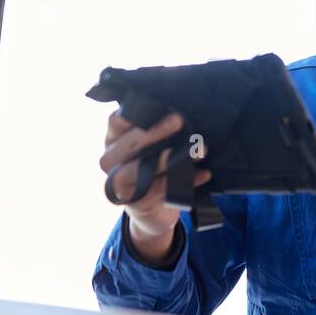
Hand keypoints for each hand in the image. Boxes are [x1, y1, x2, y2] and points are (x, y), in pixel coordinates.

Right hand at [100, 110, 210, 239]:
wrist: (151, 208)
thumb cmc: (150, 165)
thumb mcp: (148, 145)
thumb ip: (155, 129)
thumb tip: (180, 112)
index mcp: (113, 140)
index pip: (117, 121)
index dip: (135, 114)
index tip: (160, 105)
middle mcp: (110, 160)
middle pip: (129, 144)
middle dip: (155, 132)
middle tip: (179, 120)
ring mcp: (120, 183)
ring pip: (144, 169)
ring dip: (174, 158)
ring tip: (201, 150)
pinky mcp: (137, 202)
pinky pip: (163, 190)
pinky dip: (186, 181)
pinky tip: (205, 173)